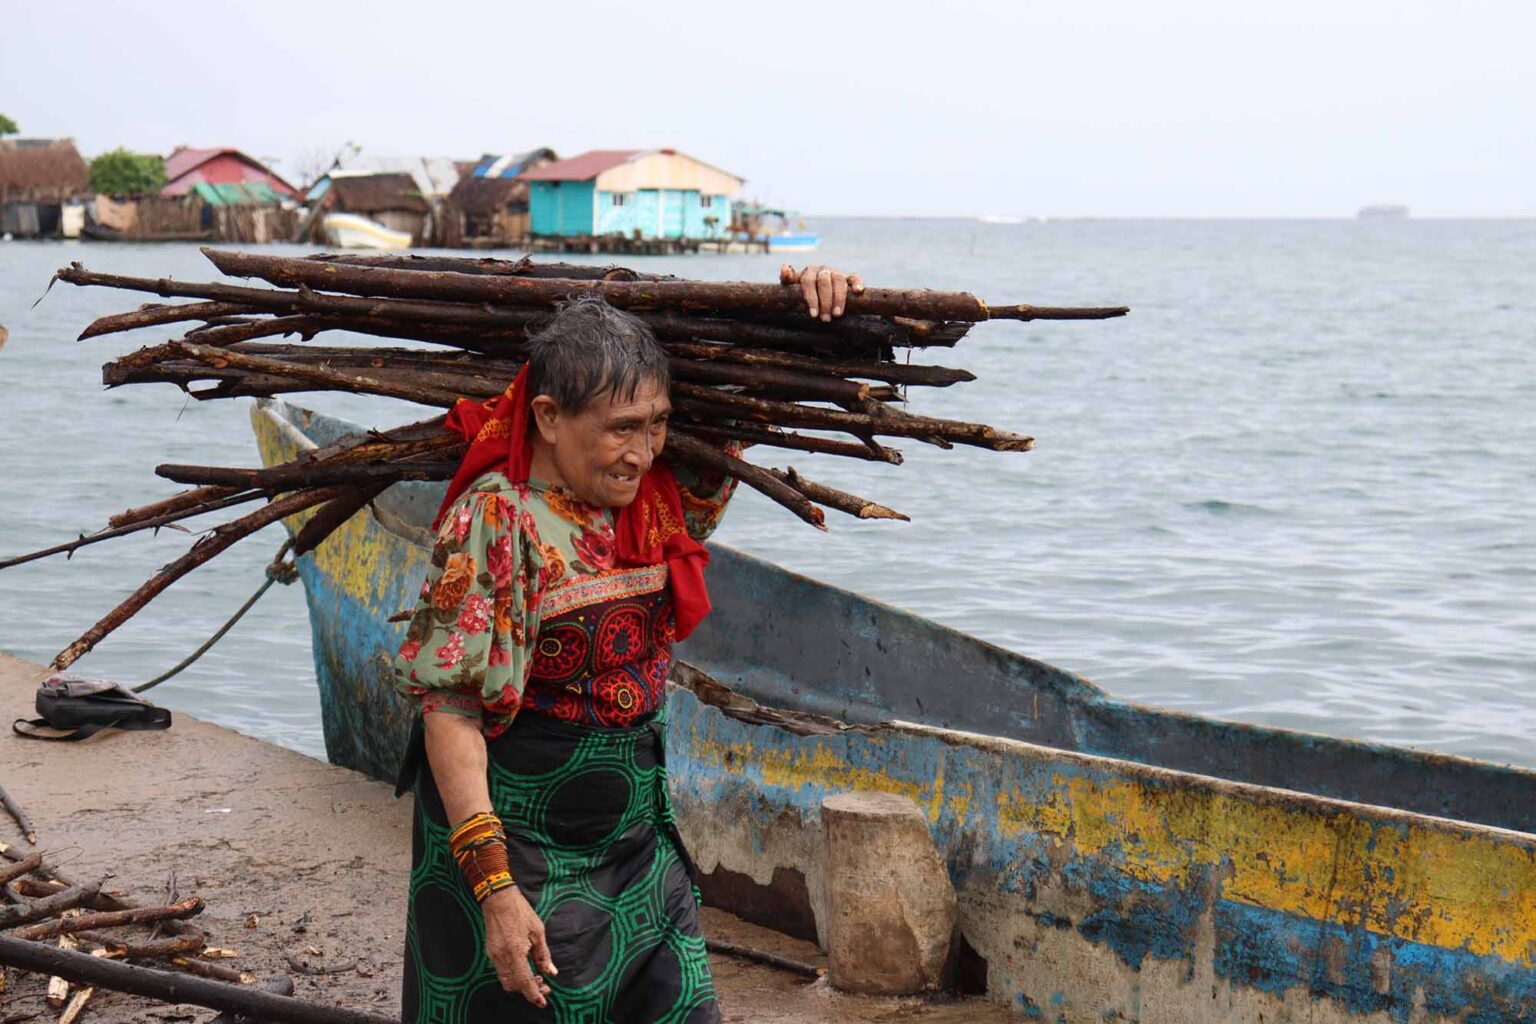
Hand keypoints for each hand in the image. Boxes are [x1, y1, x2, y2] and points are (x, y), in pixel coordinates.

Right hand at [482, 886, 556, 1006]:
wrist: (498, 899)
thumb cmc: (520, 911)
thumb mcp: (538, 931)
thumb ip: (543, 955)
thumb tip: (551, 972)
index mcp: (515, 951)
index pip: (524, 982)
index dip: (533, 994)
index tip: (542, 1001)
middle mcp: (502, 957)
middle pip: (514, 985)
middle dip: (528, 990)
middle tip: (544, 985)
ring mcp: (494, 956)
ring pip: (506, 980)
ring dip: (520, 984)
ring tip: (535, 976)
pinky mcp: (491, 952)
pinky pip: (501, 971)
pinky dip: (513, 975)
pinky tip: (524, 967)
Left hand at [780, 264, 864, 321]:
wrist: (814, 292)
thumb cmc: (800, 292)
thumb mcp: (791, 287)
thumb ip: (787, 279)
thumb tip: (784, 268)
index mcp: (808, 272)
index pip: (809, 281)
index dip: (811, 298)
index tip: (812, 314)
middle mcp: (823, 270)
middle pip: (825, 282)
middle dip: (825, 301)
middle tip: (825, 319)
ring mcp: (836, 273)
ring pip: (839, 281)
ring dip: (839, 298)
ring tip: (837, 314)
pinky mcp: (847, 278)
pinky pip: (854, 277)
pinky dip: (857, 282)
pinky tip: (858, 291)